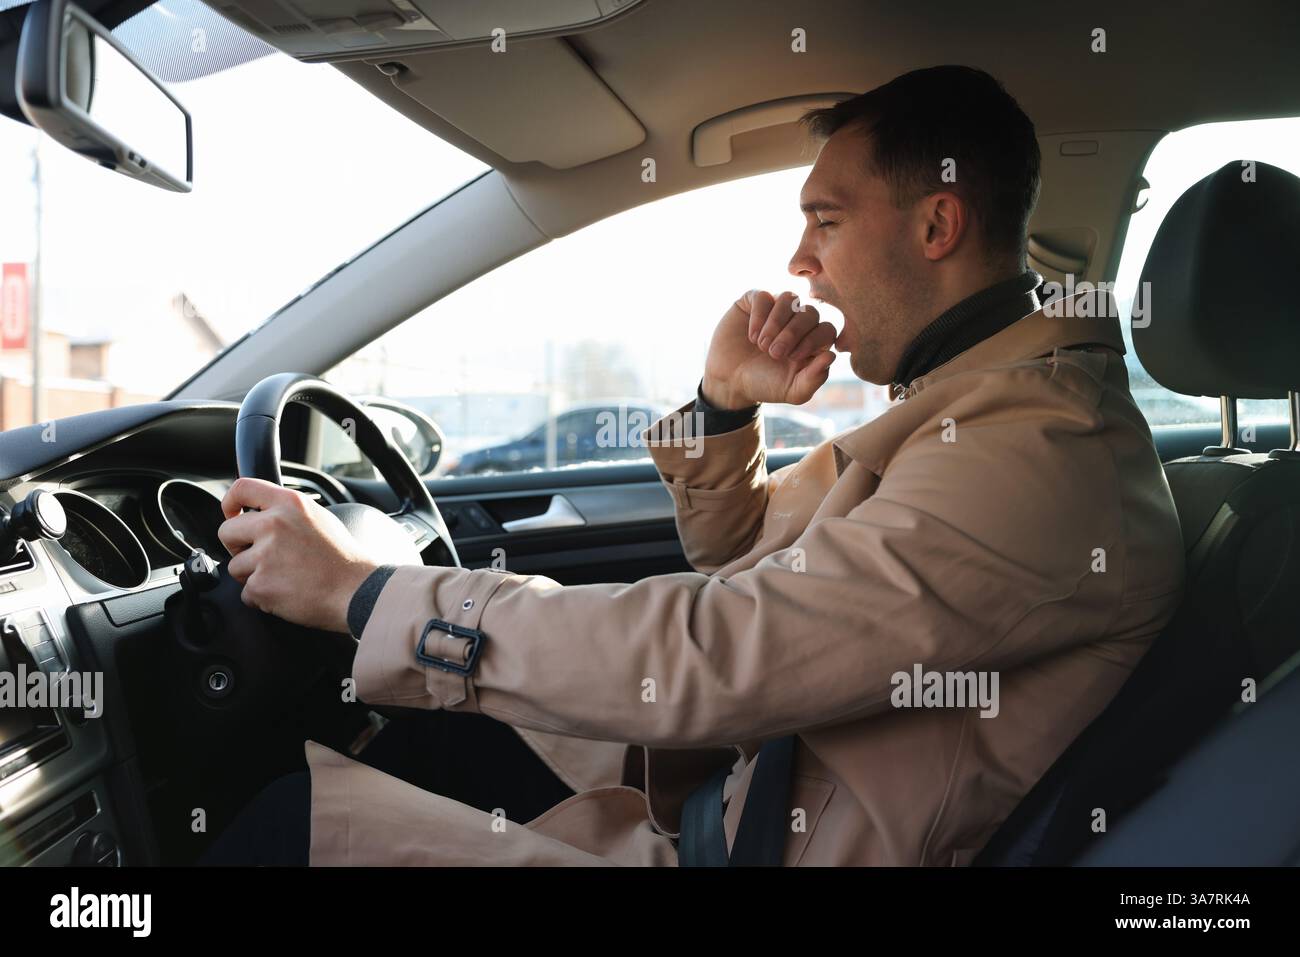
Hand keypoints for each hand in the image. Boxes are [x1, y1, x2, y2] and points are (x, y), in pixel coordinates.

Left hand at [217, 477, 381, 632]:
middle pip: (226, 531)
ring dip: (253, 575)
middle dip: (238, 547)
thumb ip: (287, 512)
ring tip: (284, 577)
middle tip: (262, 557)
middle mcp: (274, 525)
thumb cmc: (344, 559)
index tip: (232, 515)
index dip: (230, 503)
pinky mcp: (261, 585)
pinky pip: (246, 593)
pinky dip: (262, 598)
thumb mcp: (319, 518)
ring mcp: (265, 556)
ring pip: (235, 566)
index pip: (242, 489)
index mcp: (290, 504)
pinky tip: (287, 593)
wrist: (358, 591)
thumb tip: (261, 513)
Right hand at [701, 290, 837, 408]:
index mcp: (813, 341)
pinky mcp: (754, 302)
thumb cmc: (765, 384)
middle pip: (810, 313)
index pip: (827, 329)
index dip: (813, 340)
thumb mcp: (792, 391)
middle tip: (774, 354)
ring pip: (789, 298)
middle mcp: (798, 321)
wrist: (730, 380)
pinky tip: (752, 336)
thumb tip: (832, 355)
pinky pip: (764, 296)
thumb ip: (814, 378)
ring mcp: (777, 309)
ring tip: (762, 345)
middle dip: (793, 333)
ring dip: (776, 322)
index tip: (793, 358)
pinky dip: (759, 316)